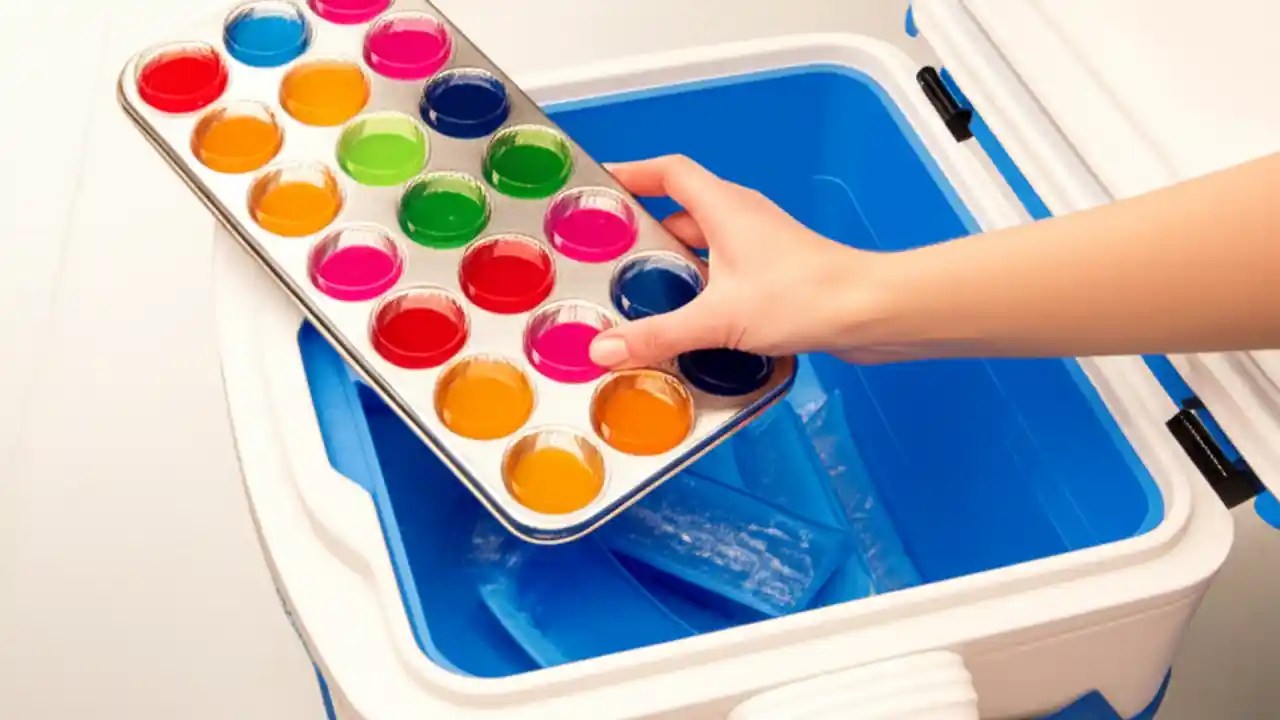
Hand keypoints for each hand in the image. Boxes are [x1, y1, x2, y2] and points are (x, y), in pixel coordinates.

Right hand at [588, 155, 897, 367]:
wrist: (869, 313)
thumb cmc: (804, 296)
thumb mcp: (718, 318)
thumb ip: (659, 334)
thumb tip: (606, 349)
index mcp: (723, 207)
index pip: (668, 172)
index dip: (633, 173)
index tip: (601, 185)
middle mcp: (740, 218)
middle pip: (680, 211)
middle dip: (642, 231)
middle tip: (606, 256)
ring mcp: (759, 245)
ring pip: (702, 244)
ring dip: (672, 264)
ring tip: (637, 294)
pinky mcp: (773, 273)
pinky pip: (723, 271)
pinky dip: (699, 288)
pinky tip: (687, 320)